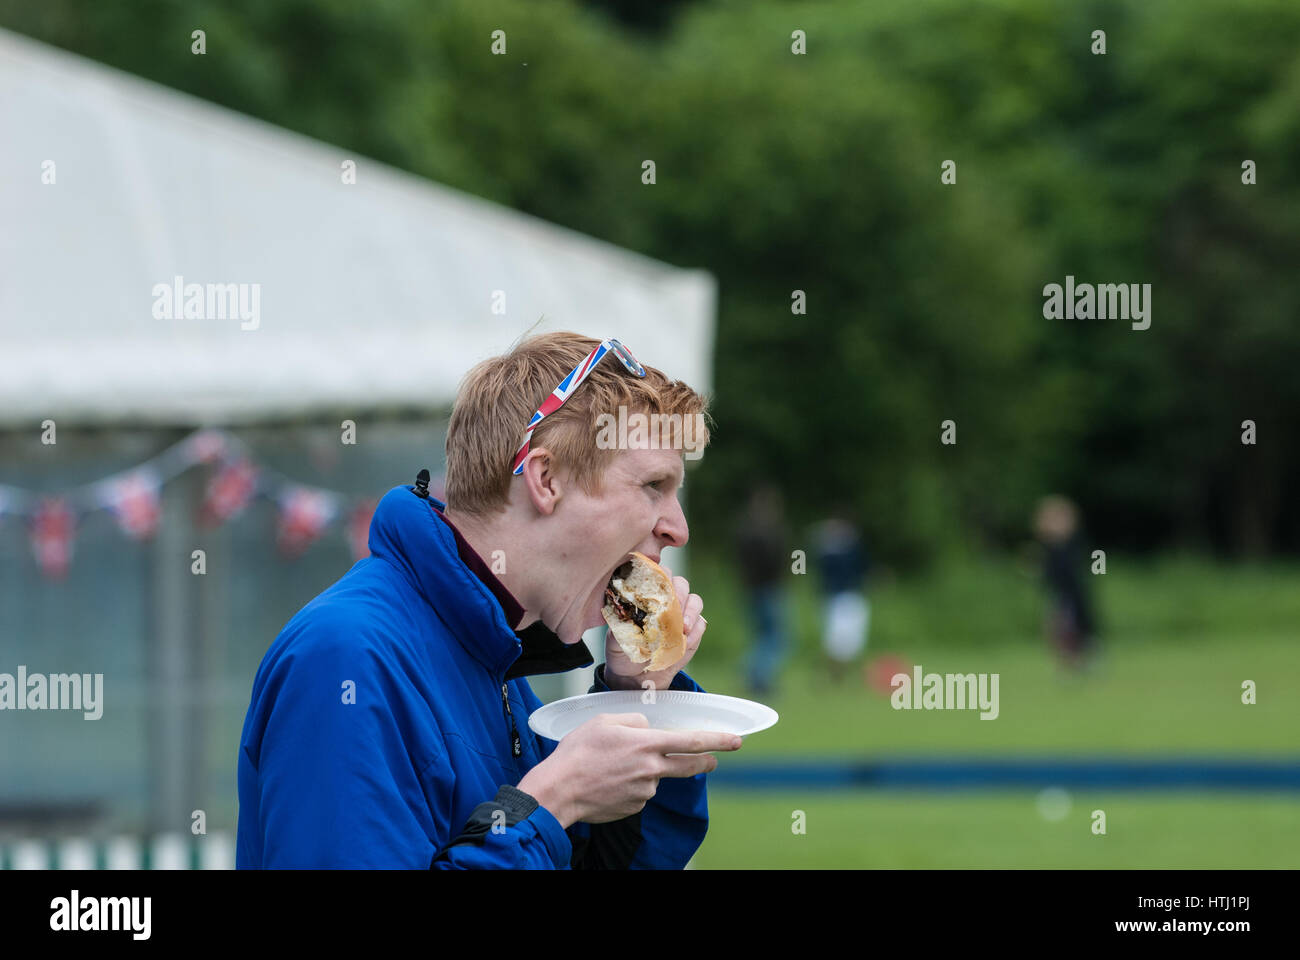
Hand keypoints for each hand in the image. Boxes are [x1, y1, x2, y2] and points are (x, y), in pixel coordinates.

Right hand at [516, 713, 742, 826]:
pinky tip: (609, 781)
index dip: (717, 740)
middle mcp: (651, 770)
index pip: (691, 741)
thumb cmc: (578, 752)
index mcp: (646, 744)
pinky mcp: (635, 807)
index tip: (736, 740)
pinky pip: (640, 791)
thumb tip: (647, 728)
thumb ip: (634, 721)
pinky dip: (631, 784)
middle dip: (705, 762)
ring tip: (612, 766)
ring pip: (656, 776)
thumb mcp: (604, 720)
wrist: (559, 791)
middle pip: (689, 766)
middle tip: (712, 760)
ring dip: (646, 770)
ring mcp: (644, 791)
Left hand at [604, 569, 705, 689]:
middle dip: (679, 594)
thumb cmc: (623, 652)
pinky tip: (685, 642)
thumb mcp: (616, 639)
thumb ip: (621, 624)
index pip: (657, 574)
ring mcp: (683, 614)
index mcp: (647, 594)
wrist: (637, 677)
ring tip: (684, 628)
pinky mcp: (694, 631)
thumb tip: (624, 613)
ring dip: (691, 612)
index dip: (660, 575)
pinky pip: (701, 624)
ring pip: (695, 600)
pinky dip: (695, 632)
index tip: (659, 588)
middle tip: (675, 608)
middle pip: (680, 583)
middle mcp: (667, 599)